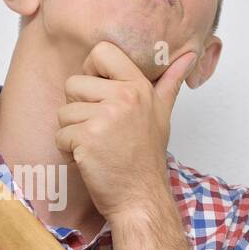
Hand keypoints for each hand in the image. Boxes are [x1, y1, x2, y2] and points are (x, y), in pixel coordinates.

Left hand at [54, 41, 197, 219]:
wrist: (140, 198)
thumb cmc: (146, 158)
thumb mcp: (162, 114)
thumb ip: (170, 83)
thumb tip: (188, 56)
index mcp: (139, 86)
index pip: (101, 52)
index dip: (91, 72)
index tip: (99, 95)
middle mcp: (124, 97)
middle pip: (73, 83)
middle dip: (78, 110)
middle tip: (100, 131)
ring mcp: (105, 117)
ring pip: (63, 112)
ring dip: (72, 133)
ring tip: (95, 147)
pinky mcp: (87, 138)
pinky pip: (60, 135)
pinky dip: (67, 151)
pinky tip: (88, 160)